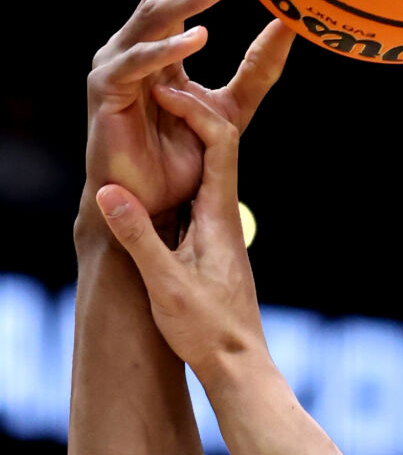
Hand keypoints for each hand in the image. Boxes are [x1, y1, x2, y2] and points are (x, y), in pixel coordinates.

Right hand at [83, 0, 293, 227]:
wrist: (148, 207)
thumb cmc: (180, 160)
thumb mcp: (231, 110)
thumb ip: (256, 70)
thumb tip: (289, 27)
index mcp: (161, 42)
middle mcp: (135, 43)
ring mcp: (117, 64)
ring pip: (156, 16)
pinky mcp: (107, 91)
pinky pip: (141, 62)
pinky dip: (170, 48)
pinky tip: (199, 36)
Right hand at [95, 86, 268, 387]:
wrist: (240, 366)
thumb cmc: (207, 331)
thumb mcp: (164, 283)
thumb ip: (138, 236)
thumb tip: (109, 191)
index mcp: (219, 216)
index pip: (220, 142)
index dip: (194, 110)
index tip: (164, 92)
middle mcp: (226, 216)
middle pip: (219, 146)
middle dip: (191, 112)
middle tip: (157, 88)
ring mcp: (222, 231)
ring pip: (211, 169)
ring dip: (188, 138)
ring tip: (155, 117)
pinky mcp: (215, 247)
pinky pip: (202, 192)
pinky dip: (185, 170)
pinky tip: (161, 173)